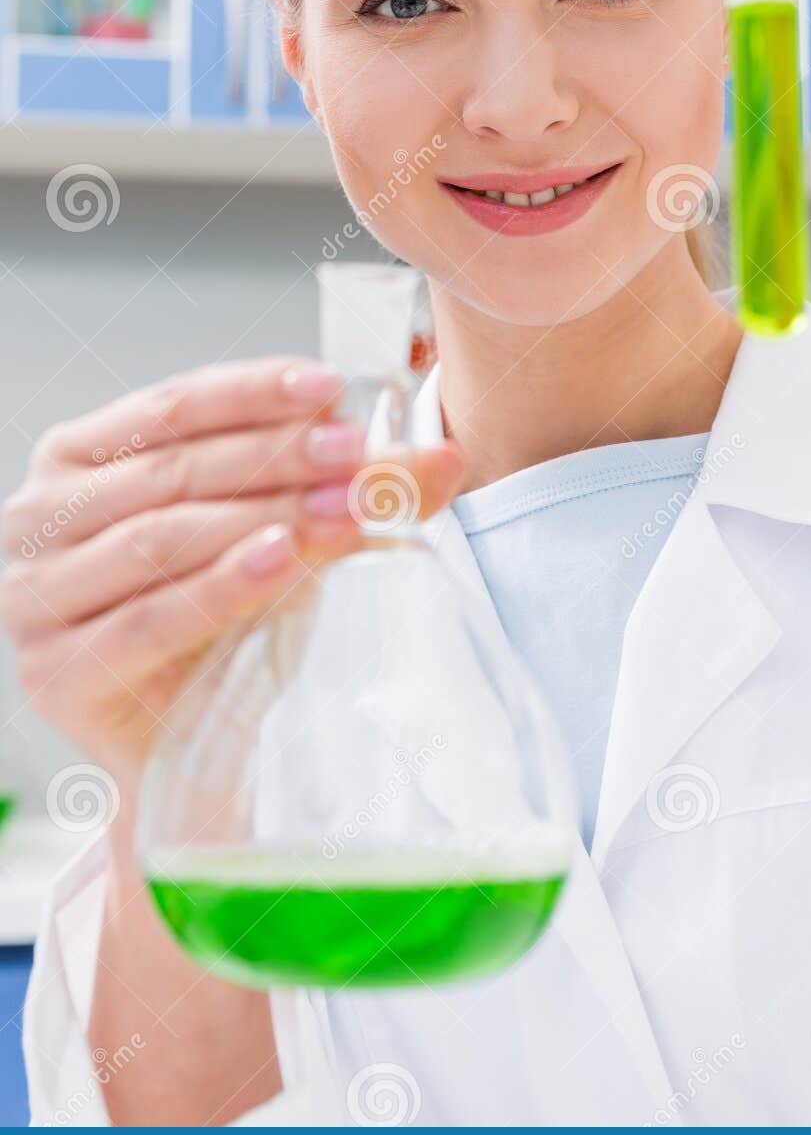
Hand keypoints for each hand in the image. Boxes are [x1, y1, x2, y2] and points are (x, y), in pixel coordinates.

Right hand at [0, 357, 464, 788]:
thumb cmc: (225, 621)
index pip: (169, 407)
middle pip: (172, 470)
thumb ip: (353, 490)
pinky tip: (281, 558)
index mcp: (77, 460)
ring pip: (161, 538)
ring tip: (343, 505)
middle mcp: (36, 520)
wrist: (193, 747)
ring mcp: (37, 599)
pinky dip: (222, 583)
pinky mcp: (59, 673)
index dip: (251, 392)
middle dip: (273, 456)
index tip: (331, 387)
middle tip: (355, 453)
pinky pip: (152, 617)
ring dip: (262, 514)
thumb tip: (445, 456)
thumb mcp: (288, 534)